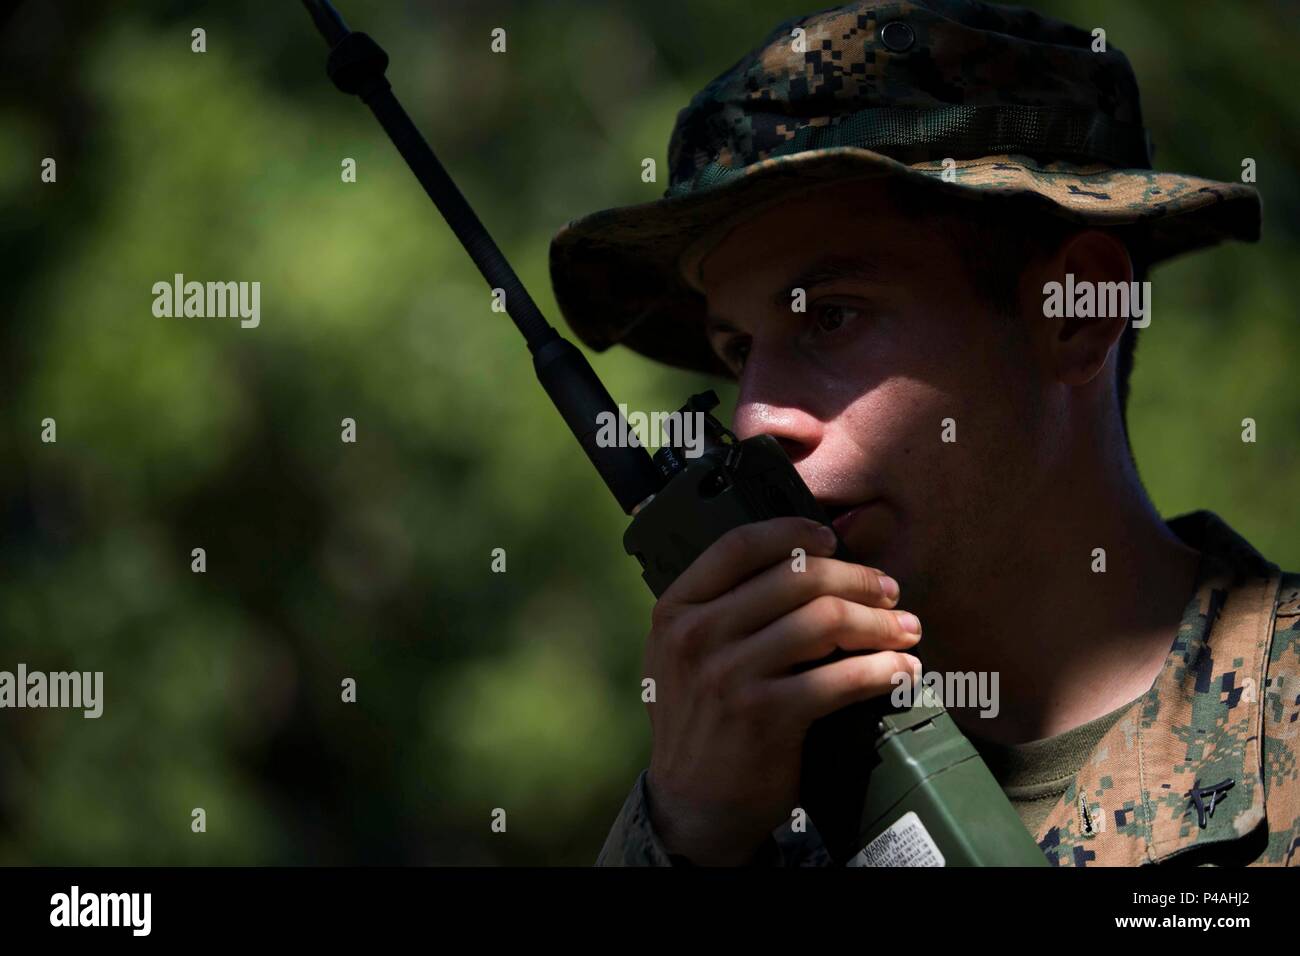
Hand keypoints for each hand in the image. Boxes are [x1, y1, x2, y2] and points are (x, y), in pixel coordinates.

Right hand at [641, 516, 921, 864]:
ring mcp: (729, 675)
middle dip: (856, 579)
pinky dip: (882, 669)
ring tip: (906, 630)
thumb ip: (723, 608)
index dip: (792, 533)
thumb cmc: (701, 719)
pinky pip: (840, 678)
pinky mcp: (765, 716)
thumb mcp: (685, 654)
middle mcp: (697, 636)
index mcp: (676, 609)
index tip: (832, 539)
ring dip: (879, 623)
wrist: (692, 803)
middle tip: (889, 592)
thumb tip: (801, 561)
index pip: (738, 546)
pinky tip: (901, 670)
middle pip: (794, 578)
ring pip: (824, 622)